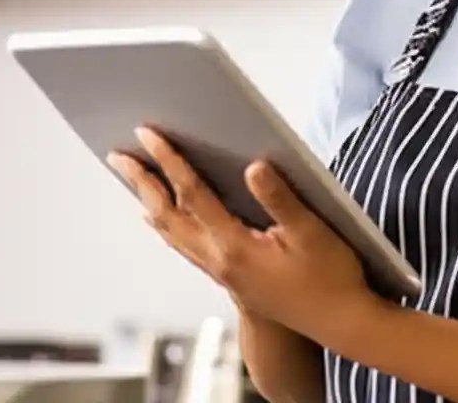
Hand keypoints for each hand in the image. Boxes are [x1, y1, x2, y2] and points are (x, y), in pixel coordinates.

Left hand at [107, 127, 379, 345]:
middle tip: (118, 155)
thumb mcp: (313, 233)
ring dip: (149, 202)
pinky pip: (185, 246)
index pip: (193, 195)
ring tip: (133, 179)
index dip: (169, 161)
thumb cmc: (331, 277)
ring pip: (172, 233)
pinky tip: (163, 219)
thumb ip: (282, 198)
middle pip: (168, 216)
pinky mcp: (229, 278)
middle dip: (141, 183)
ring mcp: (221, 272)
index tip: (148, 134)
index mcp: (235, 247)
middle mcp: (219, 261)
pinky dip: (167, 226)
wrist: (339, 323)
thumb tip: (254, 166)